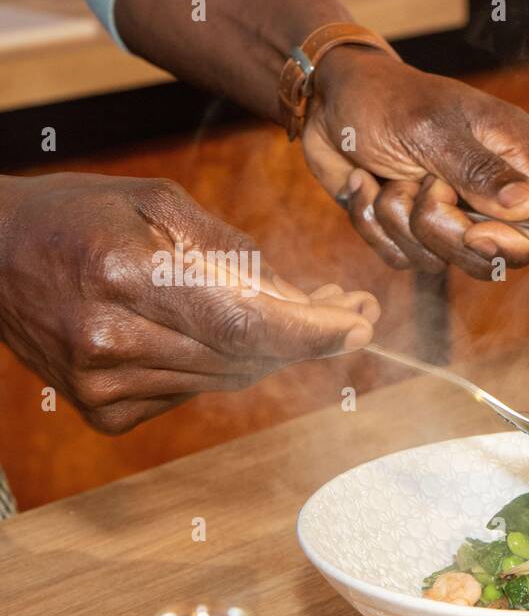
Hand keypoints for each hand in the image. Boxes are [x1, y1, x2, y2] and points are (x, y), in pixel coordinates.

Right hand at [0, 173, 378, 433]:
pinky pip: (193, 392)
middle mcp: (112, 339)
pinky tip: (223, 335)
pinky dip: (219, 364)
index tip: (360, 326)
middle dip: (307, 337)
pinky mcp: (103, 411)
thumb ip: (235, 255)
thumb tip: (306, 302)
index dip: (311, 331)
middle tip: (352, 314)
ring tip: (309, 318)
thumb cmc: (80, 215)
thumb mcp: (158, 203)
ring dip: (271, 352)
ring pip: (225, 377)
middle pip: (243, 356)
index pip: (244, 323)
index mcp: (126, 275)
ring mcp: (103, 384)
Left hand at [301, 48, 528, 278]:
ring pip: (441, 261)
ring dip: (398, 222)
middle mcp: (490, 189)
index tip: (474, 233)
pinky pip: (402, 258)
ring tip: (388, 176)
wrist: (326, 95)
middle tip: (418, 185)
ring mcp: (452, 212)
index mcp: (513, 154)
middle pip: (492, 255)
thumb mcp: (430, 130)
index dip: (517, 243)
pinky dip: (373, 226)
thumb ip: (479, 171)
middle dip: (443, 230)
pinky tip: (366, 184)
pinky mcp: (414, 228)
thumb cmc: (382, 97)